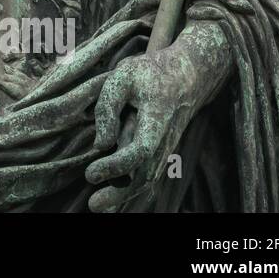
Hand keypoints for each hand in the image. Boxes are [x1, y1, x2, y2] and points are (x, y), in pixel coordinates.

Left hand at [84, 44, 201, 211]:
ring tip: (99, 205)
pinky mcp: (163, 149)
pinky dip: (134, 188)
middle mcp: (167, 138)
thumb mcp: (123, 76)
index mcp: (158, 118)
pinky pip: (150, 173)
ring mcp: (168, 146)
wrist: (189, 73)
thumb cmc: (151, 72)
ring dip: (125, 195)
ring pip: (150, 178)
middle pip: (147, 174)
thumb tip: (101, 144)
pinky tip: (114, 197)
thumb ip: (108, 108)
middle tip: (93, 204)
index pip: (141, 150)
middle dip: (120, 193)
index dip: (116, 165)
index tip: (90, 173)